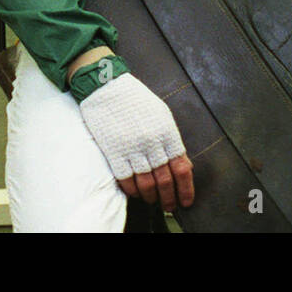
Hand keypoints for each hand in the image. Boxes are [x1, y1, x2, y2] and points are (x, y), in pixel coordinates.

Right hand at [77, 72, 194, 211]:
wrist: (106, 86)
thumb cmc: (136, 99)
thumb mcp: (161, 115)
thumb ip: (171, 140)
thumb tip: (182, 165)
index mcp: (167, 133)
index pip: (182, 169)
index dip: (185, 189)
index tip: (185, 201)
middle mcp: (152, 143)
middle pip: (165, 181)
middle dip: (168, 198)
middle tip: (168, 205)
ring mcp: (132, 148)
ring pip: (146, 184)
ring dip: (150, 197)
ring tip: (151, 200)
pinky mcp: (114, 151)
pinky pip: (126, 180)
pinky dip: (132, 191)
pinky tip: (134, 192)